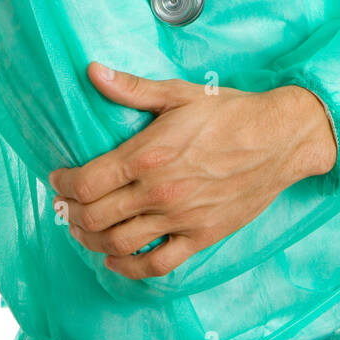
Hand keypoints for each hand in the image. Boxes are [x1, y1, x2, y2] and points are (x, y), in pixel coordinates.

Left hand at [47, 63, 336, 280]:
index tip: (59, 180)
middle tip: (66, 206)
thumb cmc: (231, 112)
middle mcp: (159, 192)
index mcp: (148, 155)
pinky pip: (156, 265)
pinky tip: (115, 259)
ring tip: (83, 230)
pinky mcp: (201, 237)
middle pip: (95, 216)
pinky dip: (128, 268)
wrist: (280, 139)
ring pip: (118, 244)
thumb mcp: (179, 94)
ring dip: (91, 241)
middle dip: (72, 213)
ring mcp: (180, 218)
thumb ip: (132, 88)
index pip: (87, 182)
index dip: (64, 184)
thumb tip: (94, 71)